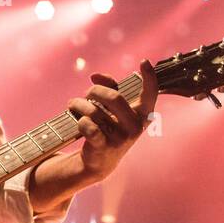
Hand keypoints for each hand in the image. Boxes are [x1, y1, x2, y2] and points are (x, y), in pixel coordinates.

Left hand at [66, 59, 157, 183]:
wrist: (99, 161)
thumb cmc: (108, 127)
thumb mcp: (114, 109)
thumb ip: (109, 87)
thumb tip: (95, 76)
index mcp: (142, 115)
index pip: (151, 93)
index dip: (150, 77)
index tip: (144, 61)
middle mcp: (135, 127)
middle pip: (114, 97)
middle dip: (95, 91)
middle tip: (86, 93)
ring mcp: (121, 138)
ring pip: (94, 110)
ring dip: (79, 104)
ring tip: (73, 105)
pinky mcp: (103, 146)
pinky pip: (87, 125)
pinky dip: (79, 120)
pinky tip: (77, 120)